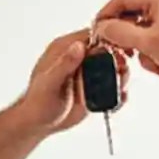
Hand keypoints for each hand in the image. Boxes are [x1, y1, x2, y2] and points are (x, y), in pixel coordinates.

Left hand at [13, 29, 130, 135]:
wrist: (40, 124)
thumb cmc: (38, 102)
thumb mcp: (50, 82)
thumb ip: (65, 64)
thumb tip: (79, 45)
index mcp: (65, 48)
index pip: (92, 35)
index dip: (108, 40)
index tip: (118, 51)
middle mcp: (78, 57)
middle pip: (107, 49)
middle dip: (118, 60)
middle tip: (120, 73)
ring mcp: (87, 72)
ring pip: (113, 66)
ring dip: (121, 76)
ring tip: (119, 87)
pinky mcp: (94, 87)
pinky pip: (111, 84)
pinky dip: (118, 91)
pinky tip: (116, 99)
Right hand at [92, 0, 158, 83]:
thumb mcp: (149, 43)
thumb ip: (120, 33)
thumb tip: (104, 27)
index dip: (106, 16)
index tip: (98, 31)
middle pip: (133, 14)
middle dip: (129, 39)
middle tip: (125, 53)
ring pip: (146, 28)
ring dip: (145, 49)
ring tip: (154, 64)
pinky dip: (157, 50)